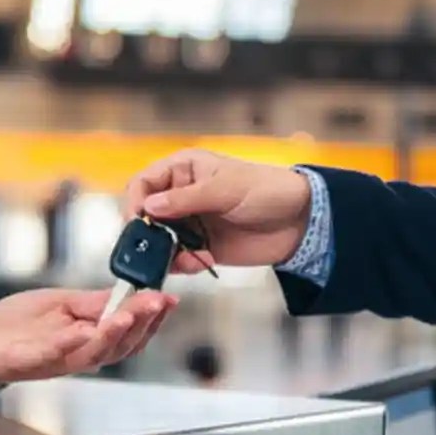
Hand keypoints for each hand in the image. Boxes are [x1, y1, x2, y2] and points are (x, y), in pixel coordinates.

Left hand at [0, 288, 176, 389]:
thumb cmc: (14, 324)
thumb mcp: (61, 303)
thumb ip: (93, 303)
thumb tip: (129, 292)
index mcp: (87, 339)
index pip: (129, 333)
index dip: (151, 318)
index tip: (167, 299)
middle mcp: (77, 354)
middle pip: (120, 347)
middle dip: (141, 324)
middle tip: (156, 303)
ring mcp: (54, 360)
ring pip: (94, 354)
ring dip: (113, 334)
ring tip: (128, 314)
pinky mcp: (28, 361)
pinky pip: (52, 354)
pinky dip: (69, 344)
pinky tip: (83, 331)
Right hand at [123, 148, 311, 271]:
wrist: (299, 221)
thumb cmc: (265, 190)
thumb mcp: (225, 189)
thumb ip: (186, 199)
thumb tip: (148, 207)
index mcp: (183, 170)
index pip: (143, 182)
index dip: (135, 201)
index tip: (138, 221)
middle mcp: (181, 196)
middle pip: (146, 215)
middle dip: (147, 233)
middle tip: (153, 249)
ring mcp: (190, 223)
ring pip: (160, 241)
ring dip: (166, 252)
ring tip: (183, 260)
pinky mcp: (202, 247)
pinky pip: (180, 259)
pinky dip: (184, 264)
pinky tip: (202, 262)